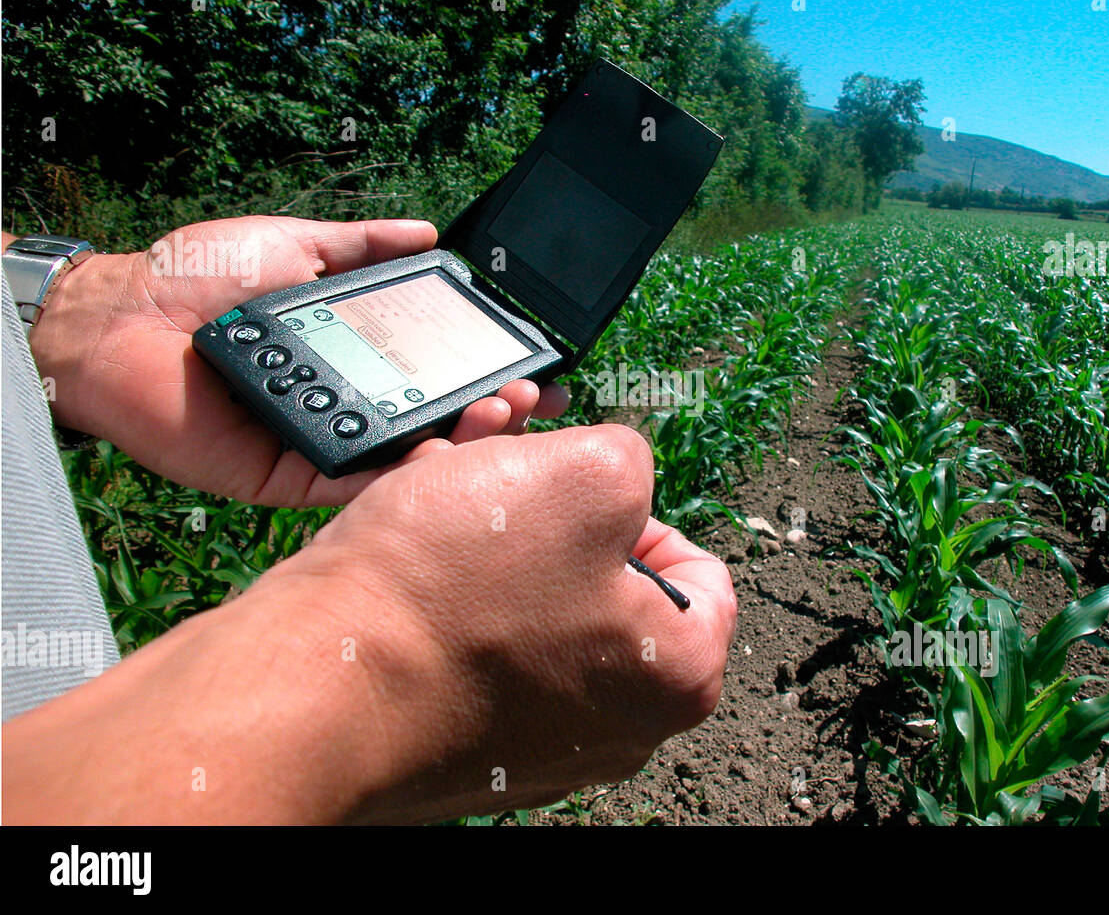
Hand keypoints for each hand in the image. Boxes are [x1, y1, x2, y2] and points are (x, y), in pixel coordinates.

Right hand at [0, 425, 737, 823]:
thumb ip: (634, 460)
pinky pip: (473, 636)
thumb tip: (615, 476)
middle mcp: (614, 725)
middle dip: (551, 514)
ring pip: (530, 600)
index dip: (649, 510)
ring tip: (442, 497)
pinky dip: (447, 583)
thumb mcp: (588, 472)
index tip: (592, 494)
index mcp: (675, 677)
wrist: (312, 681)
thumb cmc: (451, 590)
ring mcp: (533, 740)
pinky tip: (408, 546)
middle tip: (504, 480)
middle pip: (607, 583)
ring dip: (491, 535)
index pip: (703, 575)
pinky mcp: (459, 737)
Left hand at [25, 216, 568, 505]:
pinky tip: (439, 461)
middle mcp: (348, 406)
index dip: (487, 377)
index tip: (534, 372)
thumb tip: (428, 234)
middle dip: (490, 417)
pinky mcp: (288, 478)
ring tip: (497, 421)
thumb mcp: (297, 245)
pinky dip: (399, 479)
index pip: (438, 375)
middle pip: (434, 425)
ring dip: (458, 448)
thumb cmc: (200, 276)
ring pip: (405, 463)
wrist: (124, 315)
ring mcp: (322, 445)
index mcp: (355, 359)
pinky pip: (353, 486)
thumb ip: (362, 246)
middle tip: (527, 402)